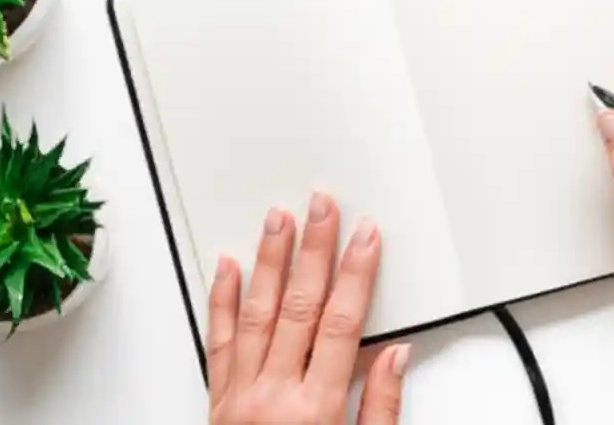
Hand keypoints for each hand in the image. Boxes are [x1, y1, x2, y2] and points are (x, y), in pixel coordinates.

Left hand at [208, 193, 410, 424]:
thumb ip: (381, 407)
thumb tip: (395, 356)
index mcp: (316, 411)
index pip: (341, 324)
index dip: (356, 274)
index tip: (366, 238)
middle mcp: (273, 397)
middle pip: (299, 306)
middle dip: (315, 249)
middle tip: (322, 208)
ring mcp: (240, 396)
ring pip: (257, 313)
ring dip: (270, 261)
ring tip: (279, 221)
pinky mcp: (218, 402)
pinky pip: (219, 342)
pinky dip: (222, 300)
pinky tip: (228, 267)